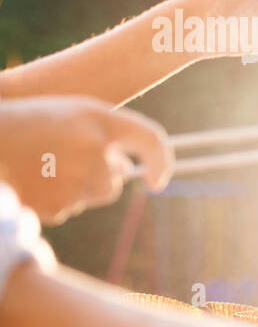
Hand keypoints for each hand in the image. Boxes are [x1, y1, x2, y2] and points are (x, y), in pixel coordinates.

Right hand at [0, 96, 171, 223]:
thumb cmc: (28, 125)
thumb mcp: (70, 117)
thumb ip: (104, 135)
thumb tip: (125, 170)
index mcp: (98, 119)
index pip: (150, 140)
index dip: (161, 162)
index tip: (157, 181)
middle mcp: (93, 147)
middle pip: (113, 183)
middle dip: (96, 179)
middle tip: (59, 162)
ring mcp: (76, 177)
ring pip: (90, 198)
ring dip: (73, 190)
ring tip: (40, 168)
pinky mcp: (56, 203)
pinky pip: (65, 210)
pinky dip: (51, 200)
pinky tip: (30, 181)